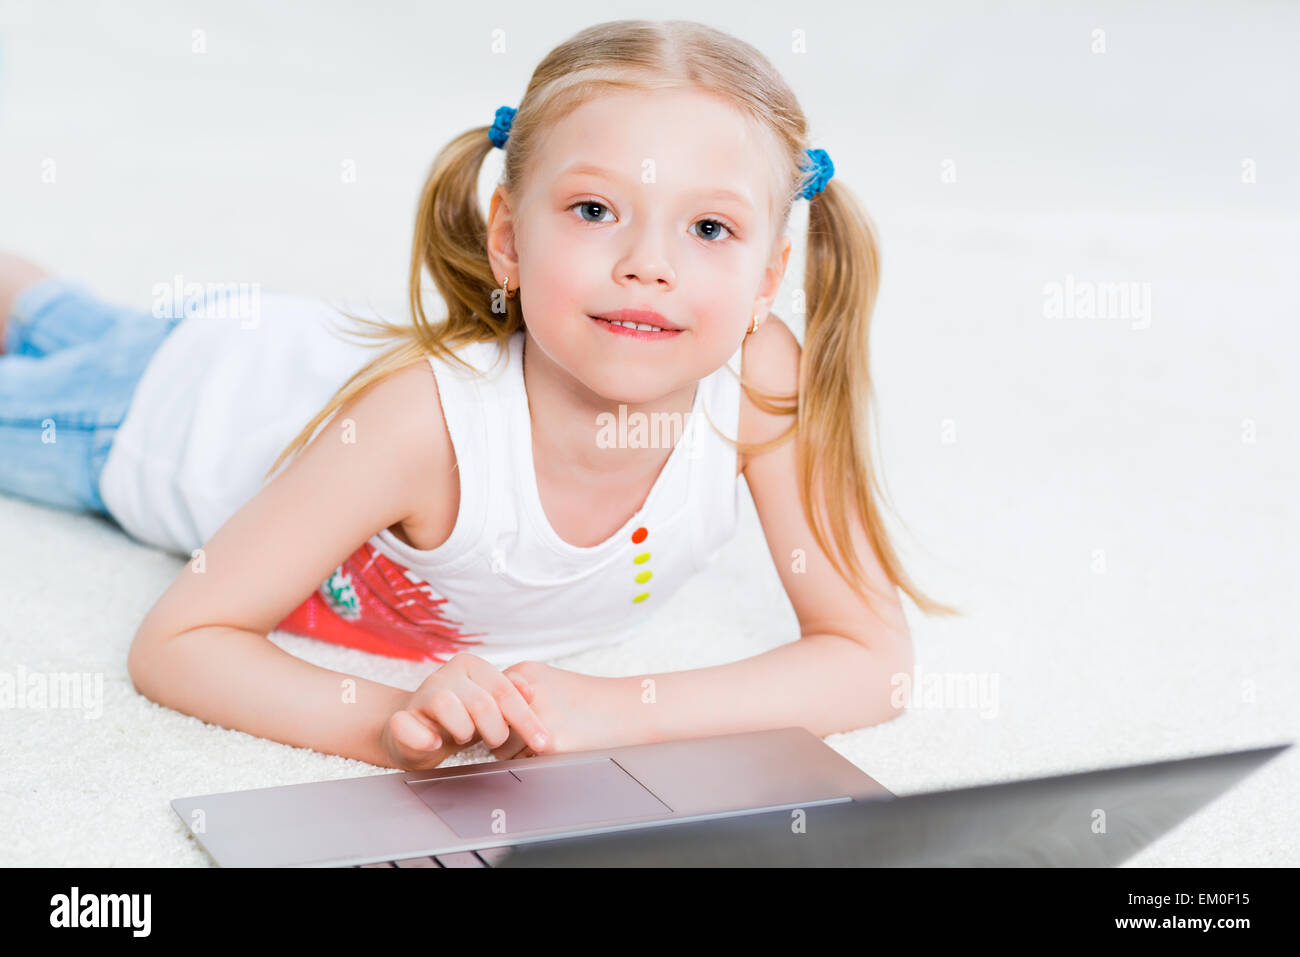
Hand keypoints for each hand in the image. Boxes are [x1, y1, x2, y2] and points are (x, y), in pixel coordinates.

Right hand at [380, 653, 550, 769]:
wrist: (415, 732)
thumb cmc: (461, 718)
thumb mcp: (490, 706)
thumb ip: (511, 696)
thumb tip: (531, 690)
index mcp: (470, 665)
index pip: (505, 690)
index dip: (526, 719)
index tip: (542, 742)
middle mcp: (444, 674)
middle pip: (481, 701)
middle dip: (496, 730)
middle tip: (497, 742)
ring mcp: (420, 695)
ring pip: (445, 705)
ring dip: (463, 729)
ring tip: (465, 738)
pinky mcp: (400, 719)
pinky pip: (407, 725)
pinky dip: (424, 738)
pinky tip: (435, 744)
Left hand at [488, 661, 648, 758]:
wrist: (631, 708)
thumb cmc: (589, 699)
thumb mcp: (549, 682)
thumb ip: (517, 693)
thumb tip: (483, 718)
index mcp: (524, 673)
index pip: (484, 701)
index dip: (490, 717)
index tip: (499, 724)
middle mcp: (526, 693)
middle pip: (489, 726)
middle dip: (500, 736)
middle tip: (526, 736)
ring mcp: (537, 719)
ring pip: (500, 750)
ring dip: (515, 753)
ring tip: (547, 741)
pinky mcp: (550, 744)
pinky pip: (522, 763)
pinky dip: (534, 762)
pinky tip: (558, 748)